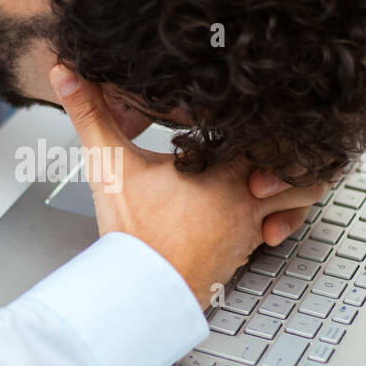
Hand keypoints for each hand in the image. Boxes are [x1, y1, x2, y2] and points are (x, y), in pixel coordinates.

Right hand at [51, 66, 325, 307]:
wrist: (145, 291)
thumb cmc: (134, 233)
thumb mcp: (110, 166)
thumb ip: (90, 115)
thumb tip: (66, 75)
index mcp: (222, 164)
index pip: (262, 123)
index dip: (259, 107)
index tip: (243, 102)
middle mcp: (247, 193)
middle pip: (294, 155)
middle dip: (285, 144)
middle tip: (266, 135)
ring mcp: (252, 223)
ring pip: (300, 193)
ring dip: (292, 183)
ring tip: (270, 173)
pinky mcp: (247, 248)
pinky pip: (282, 225)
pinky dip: (280, 216)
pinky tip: (258, 212)